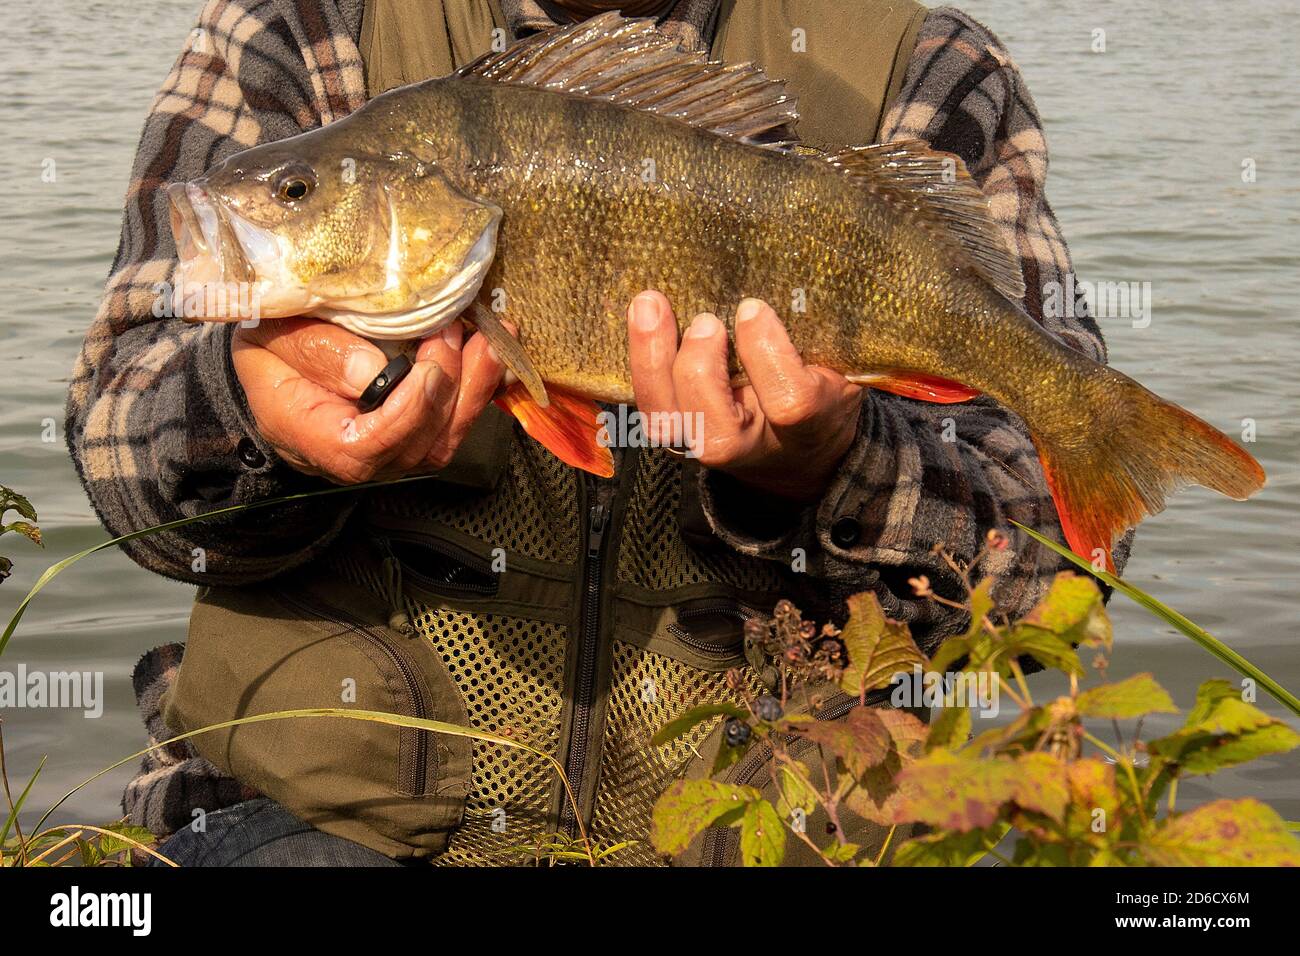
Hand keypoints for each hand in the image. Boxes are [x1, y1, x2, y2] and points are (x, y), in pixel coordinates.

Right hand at [231, 317, 505, 483]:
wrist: (277, 374)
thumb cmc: (271, 355)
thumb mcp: (272, 339)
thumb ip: (317, 354)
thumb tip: (373, 371)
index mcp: (318, 440)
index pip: (371, 446)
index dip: (407, 412)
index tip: (428, 368)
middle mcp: (365, 460)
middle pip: (422, 442)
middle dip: (450, 386)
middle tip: (457, 330)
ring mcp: (397, 452)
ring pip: (448, 435)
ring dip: (476, 385)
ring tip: (493, 335)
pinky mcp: (421, 436)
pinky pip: (457, 423)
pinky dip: (481, 387)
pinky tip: (494, 349)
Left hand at [627, 292, 862, 501]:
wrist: (794, 454)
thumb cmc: (818, 396)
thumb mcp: (837, 370)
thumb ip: (818, 339)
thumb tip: (776, 281)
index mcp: (804, 428)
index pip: (790, 401)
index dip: (768, 353)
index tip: (753, 308)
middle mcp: (748, 449)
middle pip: (712, 426)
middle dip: (700, 366)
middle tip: (705, 321)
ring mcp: (701, 446)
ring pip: (665, 418)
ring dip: (651, 358)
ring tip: (649, 305)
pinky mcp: (673, 435)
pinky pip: (646, 403)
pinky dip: (638, 359)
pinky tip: (640, 316)